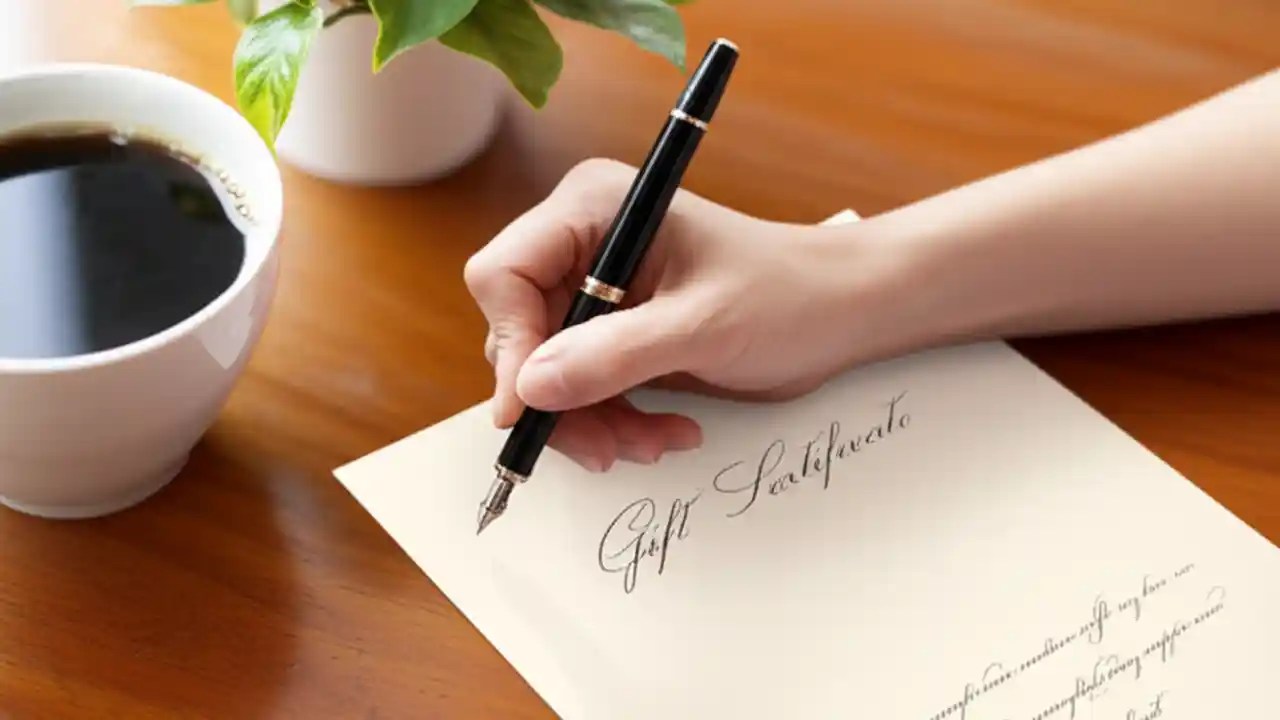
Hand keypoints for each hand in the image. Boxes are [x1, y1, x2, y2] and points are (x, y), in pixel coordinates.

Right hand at [464, 159, 895, 471]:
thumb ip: (614, 355)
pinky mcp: (613, 329)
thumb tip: (531, 388)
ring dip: (592, 421)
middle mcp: (582, 242)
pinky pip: (581, 386)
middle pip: (520, 332)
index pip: (506, 274)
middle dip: (561, 399)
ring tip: (652, 444)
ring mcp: (595, 287)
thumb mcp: (703, 327)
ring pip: (547, 372)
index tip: (532, 407)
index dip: (511, 344)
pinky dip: (613, 419)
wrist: (841, 312)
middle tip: (607, 447)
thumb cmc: (789, 295)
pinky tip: (665, 432)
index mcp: (594, 208)